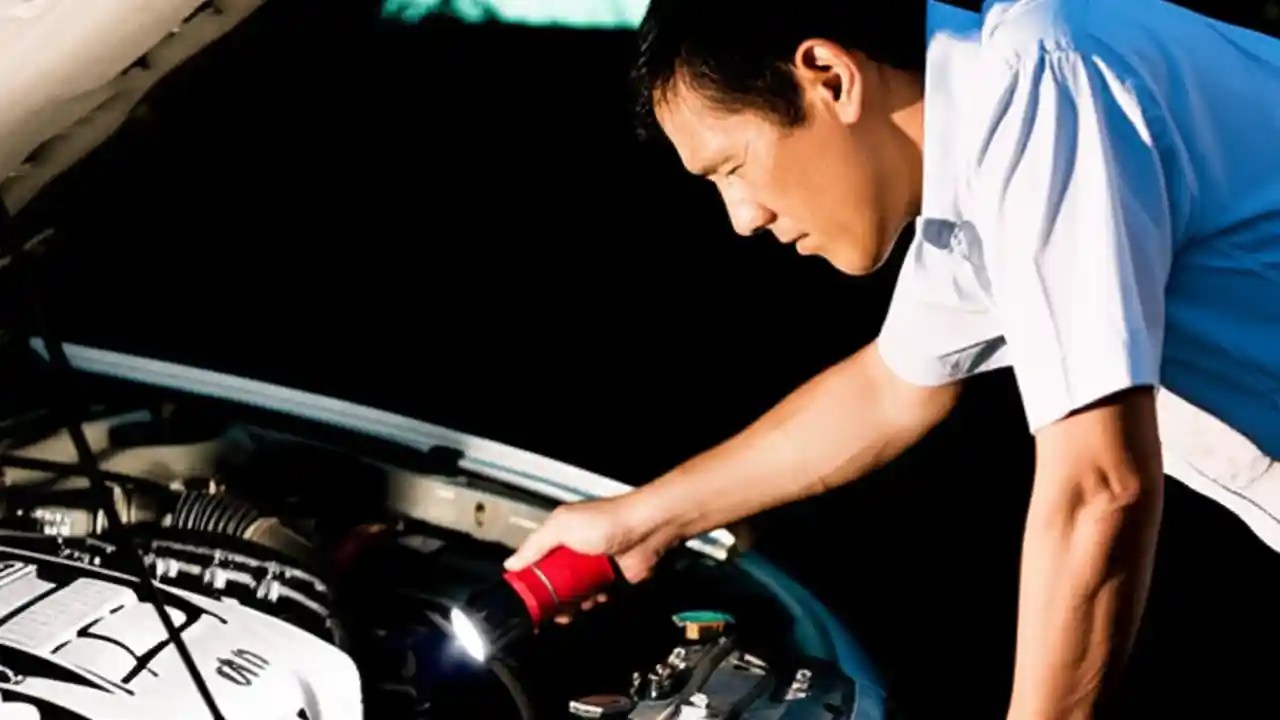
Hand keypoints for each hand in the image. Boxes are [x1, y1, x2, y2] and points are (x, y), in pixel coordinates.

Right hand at [503, 493, 675, 622]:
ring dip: (573, 604)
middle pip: (553, 583)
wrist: (646, 530)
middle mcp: (573, 552)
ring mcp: (592, 568)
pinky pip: (595, 598)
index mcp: (559, 536)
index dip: (529, 581)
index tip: (524, 600)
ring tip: (577, 606)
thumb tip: (509, 565)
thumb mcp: (561, 526)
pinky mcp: (610, 581)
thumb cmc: (603, 523)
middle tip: (553, 613)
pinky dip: (594, 602)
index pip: (536, 561)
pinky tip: (597, 600)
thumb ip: (534, 545)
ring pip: (573, 594)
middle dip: (551, 600)